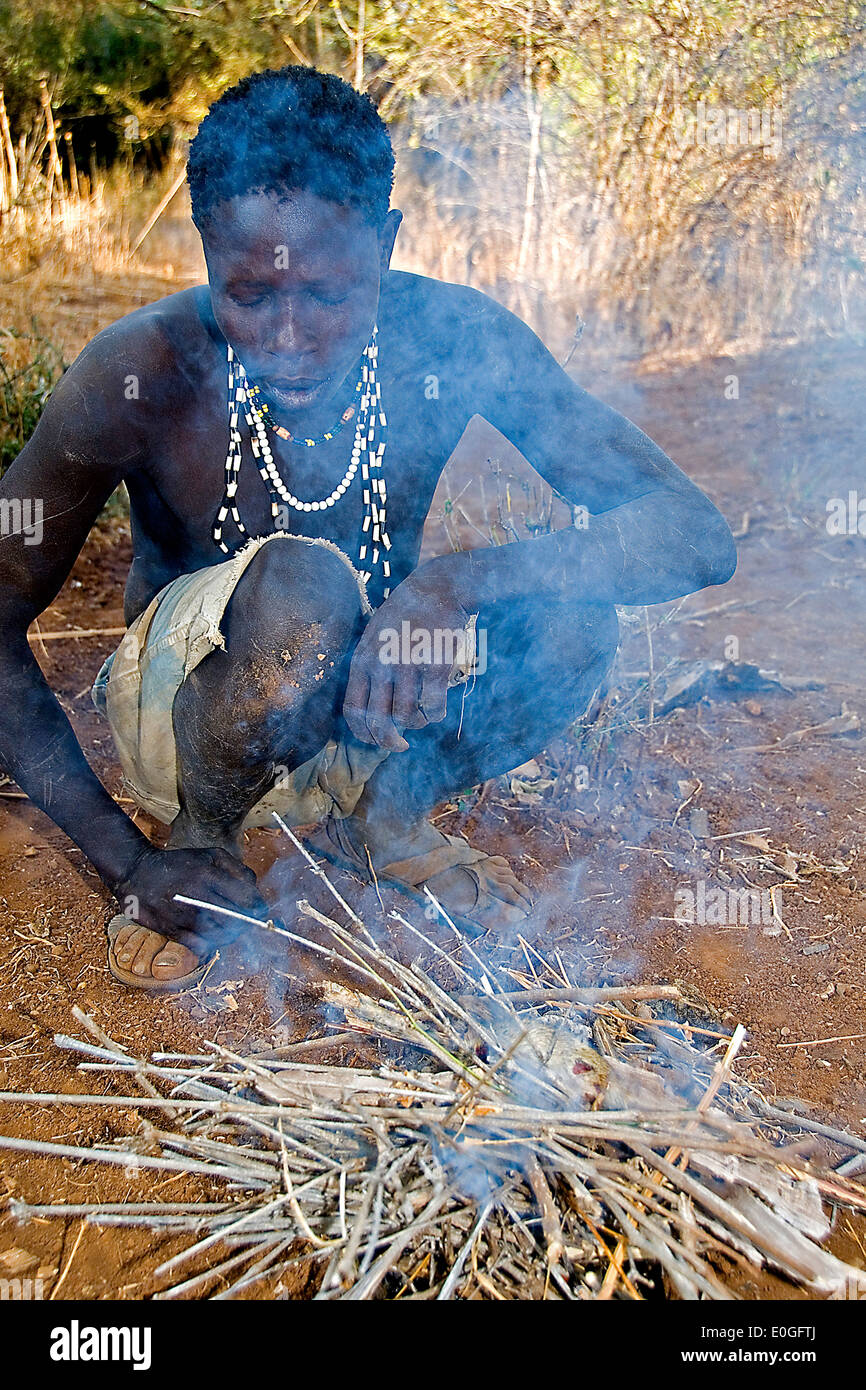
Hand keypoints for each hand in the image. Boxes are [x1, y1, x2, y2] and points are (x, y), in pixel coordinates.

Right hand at [113, 845, 268, 955]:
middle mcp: (196, 896)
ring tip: (230, 928)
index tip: (260, 910)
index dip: (258, 907)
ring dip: (231, 935)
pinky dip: (211, 945)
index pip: (245, 898)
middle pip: (235, 920)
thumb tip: (255, 891)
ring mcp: (183, 916)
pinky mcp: (172, 931)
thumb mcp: (211, 855)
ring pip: (220, 936)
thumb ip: (238, 869)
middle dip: (246, 923)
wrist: (137, 873)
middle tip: (246, 920)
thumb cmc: (179, 864)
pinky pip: (200, 947)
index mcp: (207, 875)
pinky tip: (212, 935)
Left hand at [343, 565, 473, 749]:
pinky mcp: (435, 666)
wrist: (437, 589)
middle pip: (378, 722)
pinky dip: (435, 715)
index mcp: (363, 660)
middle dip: (388, 741)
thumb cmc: (405, 615)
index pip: (353, 711)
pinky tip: (436, 709)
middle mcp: (382, 665)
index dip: (363, 733)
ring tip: (421, 717)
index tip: (374, 739)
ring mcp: (408, 666)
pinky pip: (433, 708)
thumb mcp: (374, 636)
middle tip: (399, 745)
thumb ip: (368, 668)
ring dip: (416, 725)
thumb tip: (368, 708)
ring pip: (407, 718)